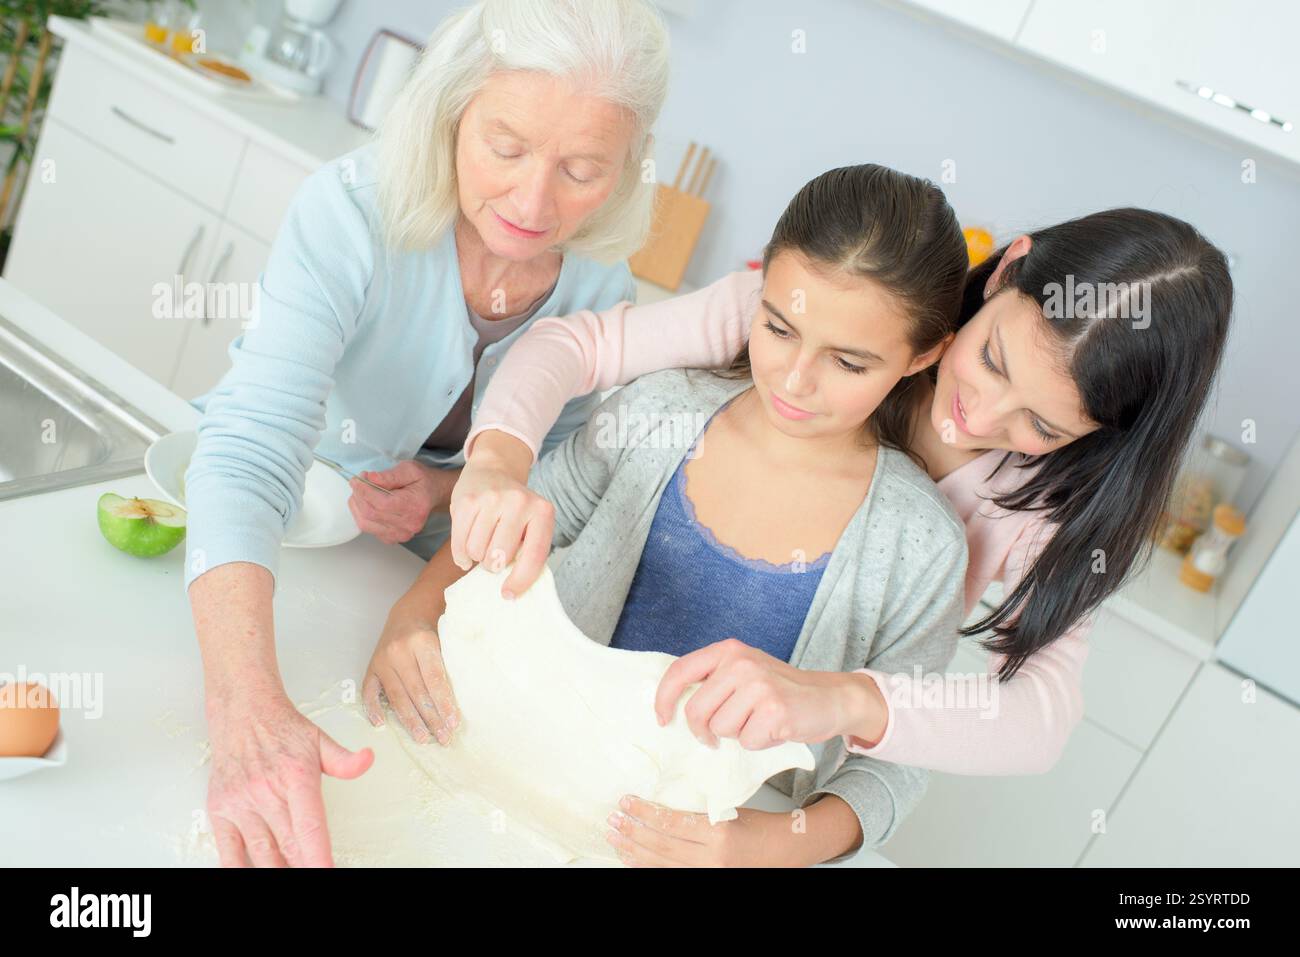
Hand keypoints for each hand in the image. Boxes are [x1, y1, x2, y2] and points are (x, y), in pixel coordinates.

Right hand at [205, 691, 373, 866]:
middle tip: (315, 873)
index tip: (327, 871)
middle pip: (289, 846)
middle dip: (303, 867)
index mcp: (296, 776)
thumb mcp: (320, 740)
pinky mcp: (220, 810)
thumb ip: (344, 761)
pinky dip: (240, 869)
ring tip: (292, 876)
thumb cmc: (281, 728)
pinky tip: (255, 874)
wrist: (242, 712)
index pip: (309, 827)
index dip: (319, 856)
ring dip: (277, 871)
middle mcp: (266, 792)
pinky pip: (228, 851)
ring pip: (261, 853)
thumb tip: (367, 760)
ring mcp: (241, 803)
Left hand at [347, 460, 450, 543]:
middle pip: (371, 513)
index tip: (357, 479)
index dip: (364, 491)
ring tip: (359, 492)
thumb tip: (371, 478)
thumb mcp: (410, 469)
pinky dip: (361, 515)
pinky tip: (365, 503)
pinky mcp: (392, 538)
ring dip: (356, 506)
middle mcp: (408, 525)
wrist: (432, 495)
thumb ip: (390, 475)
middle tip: (357, 482)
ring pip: (365, 523)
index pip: (381, 503)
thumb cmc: (422, 481)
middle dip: (359, 496)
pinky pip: (368, 528)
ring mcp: (400, 534)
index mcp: (415, 506)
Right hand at [362, 607, 459, 744]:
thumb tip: (457, 704)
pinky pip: (369, 692)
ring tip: (422, 738)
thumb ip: (448, 667)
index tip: (454, 723)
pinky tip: (381, 724)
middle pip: (417, 692)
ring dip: (410, 721)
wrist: (407, 615)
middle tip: (443, 738)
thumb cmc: (431, 632)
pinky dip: (373, 709)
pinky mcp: (371, 668)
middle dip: (431, 718)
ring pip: (397, 696)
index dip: (444, 703)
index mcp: (421, 642)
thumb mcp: (444, 641)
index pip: (434, 679)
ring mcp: (382, 661)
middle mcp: (399, 652)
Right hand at [449, 449, 554, 599]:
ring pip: (477, 551)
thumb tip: (510, 591)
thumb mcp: (531, 525)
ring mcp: (492, 499)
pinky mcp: (467, 500)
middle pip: (499, 557)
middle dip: (493, 565)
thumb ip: (528, 552)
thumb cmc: (514, 510)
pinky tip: (467, 547)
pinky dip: (461, 553)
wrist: (493, 470)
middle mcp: (519, 502)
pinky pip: (459, 543)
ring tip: (482, 545)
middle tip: (493, 556)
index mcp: (543, 512)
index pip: (534, 556)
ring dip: (476, 557)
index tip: (508, 595)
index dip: (521, 581)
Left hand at [605, 797, 792, 866]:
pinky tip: (634, 858)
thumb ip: (698, 812)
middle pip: (661, 846)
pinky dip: (648, 866)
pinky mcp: (706, 880)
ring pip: (661, 864)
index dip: (645, 812)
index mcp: (719, 834)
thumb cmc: (760, 828)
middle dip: (632, 832)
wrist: (783, 851)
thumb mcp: (729, 810)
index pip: (672, 823)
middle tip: (613, 820)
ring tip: (616, 838)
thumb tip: (662, 805)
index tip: (627, 801)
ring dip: (634, 850)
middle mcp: (712, 859)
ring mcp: (708, 874)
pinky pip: (670, 875)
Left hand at [655, 638, 856, 748]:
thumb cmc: (781, 689)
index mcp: (728, 650)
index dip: (664, 698)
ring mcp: (758, 685)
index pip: (680, 671)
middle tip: (716, 736)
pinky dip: (758, 743)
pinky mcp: (774, 709)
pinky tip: (774, 729)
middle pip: (696, 710)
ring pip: (721, 729)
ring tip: (758, 722)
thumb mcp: (744, 671)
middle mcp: (741, 663)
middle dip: (703, 730)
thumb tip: (672, 705)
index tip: (663, 719)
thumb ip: (714, 680)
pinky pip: (746, 741)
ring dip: (737, 735)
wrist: (829, 697)